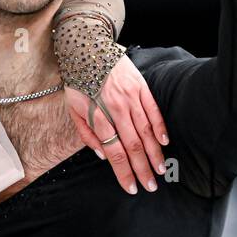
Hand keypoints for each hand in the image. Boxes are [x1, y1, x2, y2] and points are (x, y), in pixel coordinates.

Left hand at [67, 55, 168, 194]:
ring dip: (154, 154)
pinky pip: (153, 111)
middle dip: (142, 168)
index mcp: (98, 115)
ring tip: (159, 170)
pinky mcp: (141, 87)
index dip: (123, 171)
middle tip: (150, 186)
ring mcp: (131, 97)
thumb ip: (86, 133)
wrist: (88, 50)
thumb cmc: (78, 82)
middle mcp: (116, 108)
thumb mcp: (73, 108)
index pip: (114, 150)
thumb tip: (102, 155)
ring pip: (146, 131)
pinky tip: (164, 143)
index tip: (130, 187)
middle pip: (132, 145)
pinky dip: (160, 128)